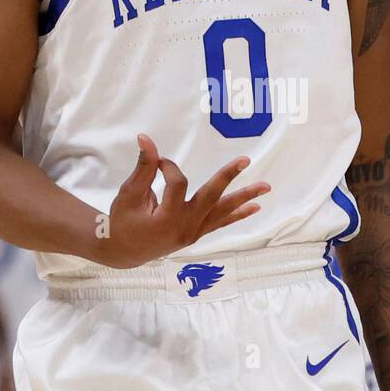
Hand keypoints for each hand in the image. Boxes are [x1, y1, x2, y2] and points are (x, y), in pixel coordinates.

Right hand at [101, 133, 270, 268]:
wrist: (123, 251)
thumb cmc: (123, 221)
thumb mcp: (129, 193)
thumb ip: (143, 167)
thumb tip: (146, 139)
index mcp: (167, 218)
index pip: (177, 183)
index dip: (168, 167)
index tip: (157, 160)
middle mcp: (185, 227)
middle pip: (211, 197)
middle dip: (228, 177)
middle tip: (245, 160)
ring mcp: (193, 233)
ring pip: (222, 211)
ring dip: (245, 197)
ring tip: (266, 187)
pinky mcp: (196, 234)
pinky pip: (221, 223)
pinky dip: (237, 214)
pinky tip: (255, 207)